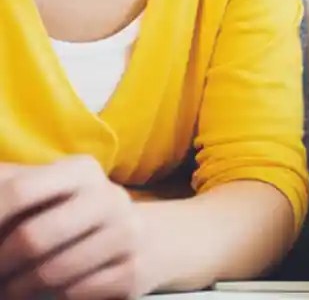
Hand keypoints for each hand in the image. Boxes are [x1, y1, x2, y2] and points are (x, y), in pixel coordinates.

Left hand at [0, 156, 148, 299]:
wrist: (143, 236)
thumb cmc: (74, 215)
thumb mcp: (47, 191)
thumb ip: (8, 189)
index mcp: (81, 171)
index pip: (18, 191)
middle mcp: (109, 198)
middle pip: (33, 237)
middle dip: (0, 263)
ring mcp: (126, 234)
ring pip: (52, 272)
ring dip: (19, 289)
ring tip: (10, 289)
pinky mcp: (133, 270)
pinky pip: (74, 293)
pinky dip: (51, 298)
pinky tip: (47, 293)